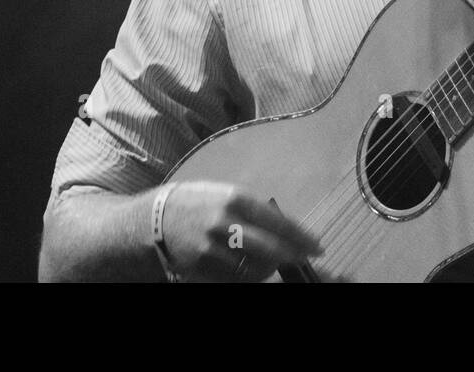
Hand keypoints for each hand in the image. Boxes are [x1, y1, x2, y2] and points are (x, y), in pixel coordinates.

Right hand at [159, 181, 322, 282]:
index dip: (300, 237)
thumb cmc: (199, 202)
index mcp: (235, 199)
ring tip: (272, 262)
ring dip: (269, 268)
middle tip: (304, 258)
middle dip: (292, 255)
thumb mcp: (227, 194)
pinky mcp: (201, 266)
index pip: (278, 221)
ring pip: (253, 268)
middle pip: (270, 248)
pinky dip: (247, 276)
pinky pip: (233, 278)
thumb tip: (285, 228)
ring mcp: (212, 247)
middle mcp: (225, 222)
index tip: (316, 246)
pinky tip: (250, 269)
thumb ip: (254, 210)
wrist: (157, 217)